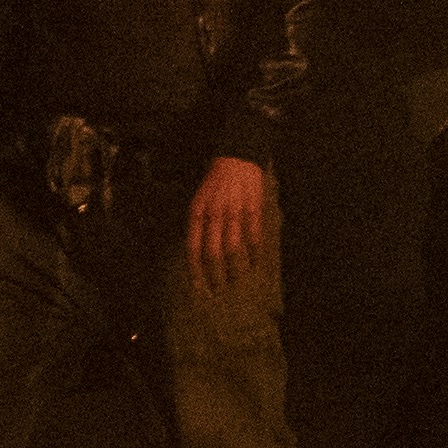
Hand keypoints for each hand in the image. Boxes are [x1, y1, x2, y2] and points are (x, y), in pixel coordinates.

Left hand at [187, 153, 274, 296]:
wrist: (236, 156)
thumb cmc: (215, 182)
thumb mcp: (199, 201)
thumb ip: (197, 225)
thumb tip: (196, 255)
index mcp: (197, 212)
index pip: (193, 248)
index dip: (195, 271)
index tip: (197, 288)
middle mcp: (214, 213)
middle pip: (212, 253)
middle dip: (215, 276)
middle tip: (218, 290)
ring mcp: (234, 211)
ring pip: (233, 249)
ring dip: (234, 269)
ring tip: (235, 281)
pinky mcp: (253, 209)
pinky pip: (253, 237)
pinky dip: (254, 254)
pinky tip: (254, 264)